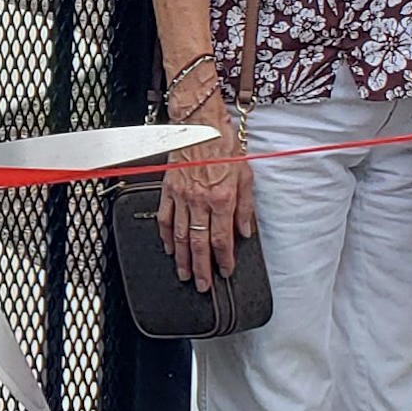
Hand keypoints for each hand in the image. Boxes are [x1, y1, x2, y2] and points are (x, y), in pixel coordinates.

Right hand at [158, 134, 249, 283]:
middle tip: (202, 285)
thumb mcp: (246, 174)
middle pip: (199, 244)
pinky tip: (169, 248)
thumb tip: (244, 231)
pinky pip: (165, 219)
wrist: (199, 124)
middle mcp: (200, 200)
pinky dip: (166, 236)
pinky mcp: (169, 189)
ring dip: (183, 258)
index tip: (226, 270)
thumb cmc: (223, 145)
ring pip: (181, 236)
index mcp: (222, 198)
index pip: (222, 238)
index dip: (224, 259)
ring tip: (184, 274)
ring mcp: (182, 196)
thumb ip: (245, 206)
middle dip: (201, 269)